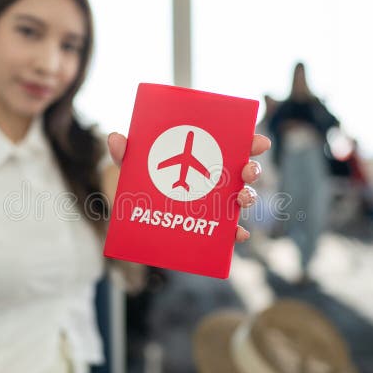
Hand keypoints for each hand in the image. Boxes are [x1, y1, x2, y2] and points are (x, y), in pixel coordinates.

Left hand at [107, 132, 270, 242]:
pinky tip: (238, 234)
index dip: (250, 141)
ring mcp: (216, 203)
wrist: (134, 219)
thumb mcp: (133, 166)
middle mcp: (216, 179)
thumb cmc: (141, 182)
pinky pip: (229, 231)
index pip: (234, 144)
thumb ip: (126, 153)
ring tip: (240, 199)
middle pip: (244, 171)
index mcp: (205, 156)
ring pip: (241, 199)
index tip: (257, 141)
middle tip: (246, 170)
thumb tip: (115, 138)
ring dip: (248, 198)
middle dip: (252, 169)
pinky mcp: (211, 227)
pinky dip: (236, 233)